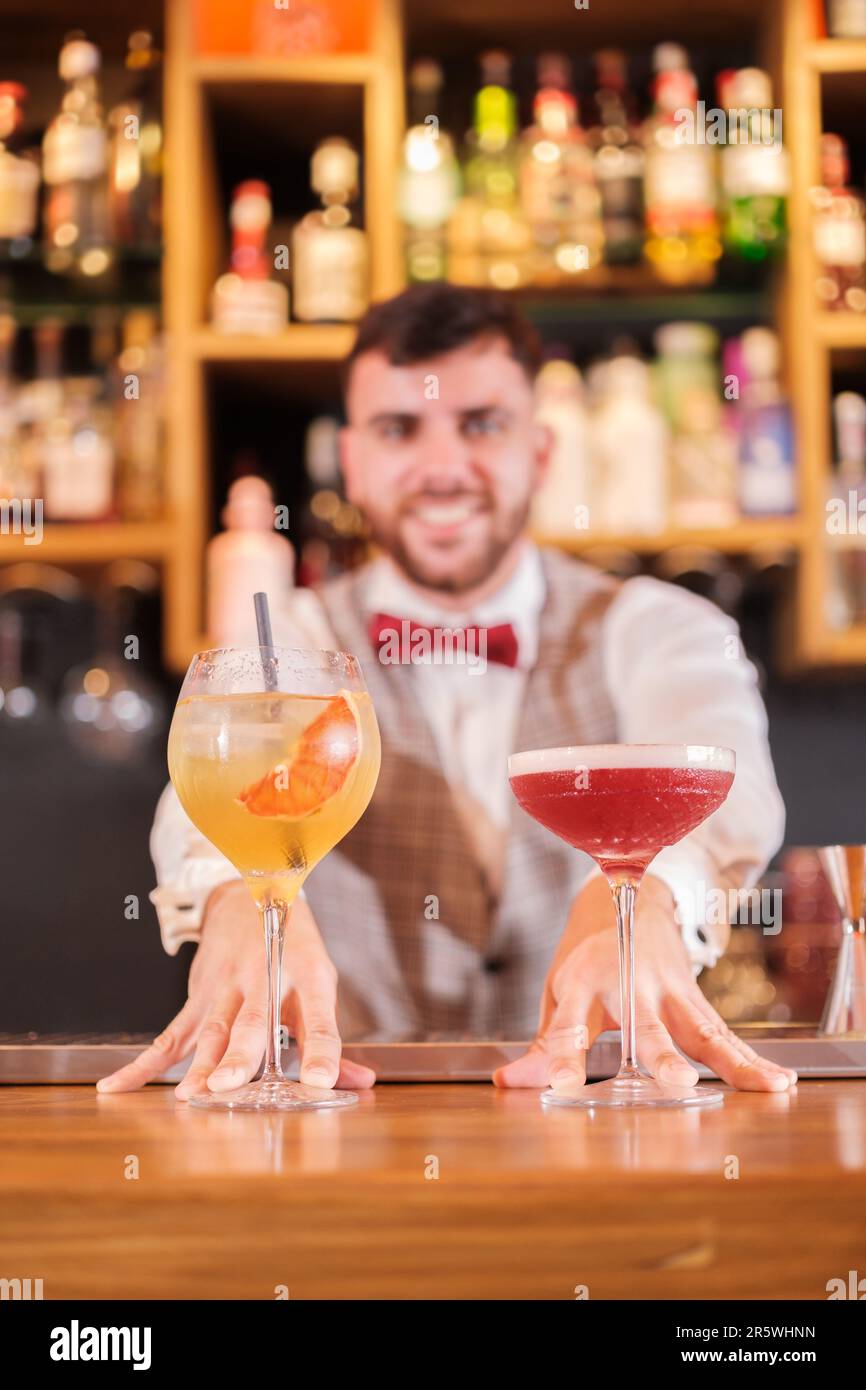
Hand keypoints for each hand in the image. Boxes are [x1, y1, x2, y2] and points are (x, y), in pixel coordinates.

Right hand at [97, 881, 374, 1096]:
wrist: (249, 894)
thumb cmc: (292, 949)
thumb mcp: (320, 984)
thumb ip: (332, 1040)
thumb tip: (361, 1083)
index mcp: (308, 977)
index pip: (319, 1019)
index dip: (322, 1052)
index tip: (321, 1083)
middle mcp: (264, 979)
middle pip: (251, 1024)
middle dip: (239, 1056)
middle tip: (229, 1085)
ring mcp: (226, 986)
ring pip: (209, 1030)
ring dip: (199, 1064)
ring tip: (191, 1096)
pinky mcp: (197, 996)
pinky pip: (169, 1035)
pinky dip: (142, 1063)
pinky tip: (117, 1086)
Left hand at [494, 874, 796, 1095]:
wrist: (627, 900)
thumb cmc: (588, 959)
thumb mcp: (558, 992)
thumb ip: (544, 1045)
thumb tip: (508, 1085)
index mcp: (583, 982)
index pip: (570, 1025)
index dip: (564, 1056)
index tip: (561, 1086)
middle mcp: (629, 984)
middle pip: (645, 1024)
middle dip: (660, 1054)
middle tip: (677, 1081)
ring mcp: (668, 990)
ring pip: (701, 1029)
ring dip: (731, 1061)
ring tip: (763, 1087)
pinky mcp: (696, 1000)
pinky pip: (725, 1035)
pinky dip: (752, 1059)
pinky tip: (779, 1080)